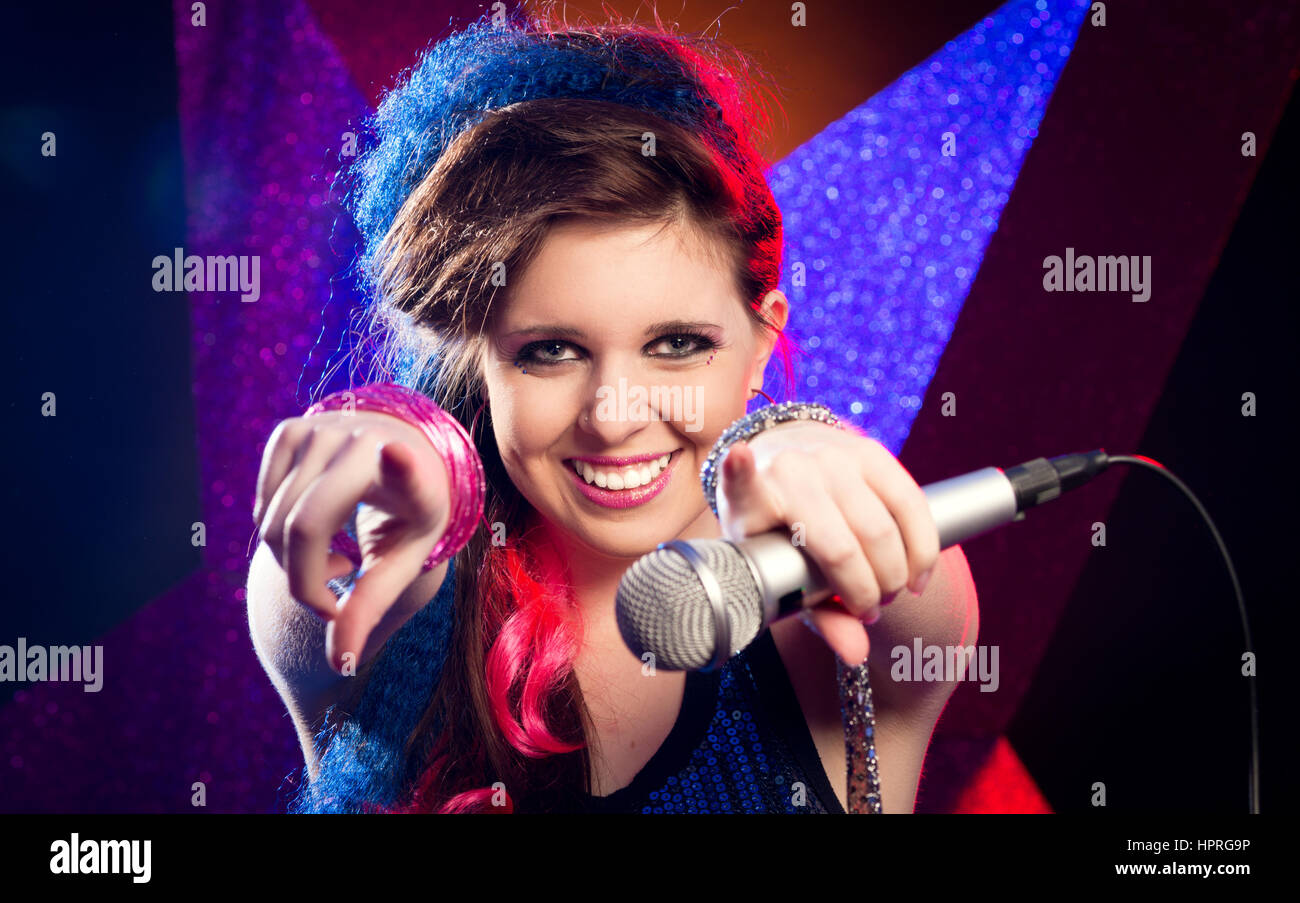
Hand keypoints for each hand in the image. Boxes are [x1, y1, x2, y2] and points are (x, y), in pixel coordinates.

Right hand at [252, 410, 450, 671]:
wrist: (403, 455)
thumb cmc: (409, 517)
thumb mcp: (405, 562)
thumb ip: (371, 607)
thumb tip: (338, 664)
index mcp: (411, 473)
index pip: (401, 471)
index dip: (397, 465)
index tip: (393, 452)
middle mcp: (362, 441)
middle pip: (298, 529)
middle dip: (305, 582)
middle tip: (336, 597)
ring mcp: (320, 430)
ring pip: (271, 521)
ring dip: (293, 563)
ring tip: (337, 564)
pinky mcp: (289, 431)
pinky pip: (261, 505)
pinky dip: (277, 535)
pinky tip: (315, 533)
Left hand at [715, 421, 939, 665]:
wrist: (786, 460)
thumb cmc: (777, 527)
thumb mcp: (778, 570)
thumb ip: (817, 613)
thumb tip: (858, 654)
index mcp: (752, 497)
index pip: (740, 483)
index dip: (738, 471)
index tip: (738, 458)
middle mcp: (791, 470)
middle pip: (842, 547)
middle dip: (867, 592)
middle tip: (870, 610)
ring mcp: (832, 456)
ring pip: (883, 528)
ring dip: (897, 573)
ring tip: (891, 592)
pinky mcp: (871, 452)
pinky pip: (910, 503)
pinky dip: (922, 547)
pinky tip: (918, 573)